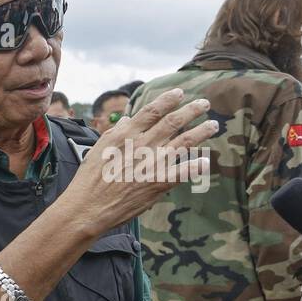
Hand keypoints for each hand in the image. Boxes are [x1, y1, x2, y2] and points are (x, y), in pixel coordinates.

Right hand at [63, 87, 218, 233]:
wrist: (88, 208)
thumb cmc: (89, 180)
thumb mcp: (97, 150)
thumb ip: (116, 133)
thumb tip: (129, 119)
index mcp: (126, 135)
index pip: (152, 110)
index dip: (168, 99)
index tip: (179, 92)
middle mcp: (142, 145)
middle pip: (173, 122)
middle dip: (192, 110)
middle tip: (204, 104)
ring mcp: (152, 164)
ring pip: (185, 142)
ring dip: (202, 132)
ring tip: (213, 125)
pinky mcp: (158, 183)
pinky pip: (183, 171)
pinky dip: (196, 166)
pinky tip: (205, 161)